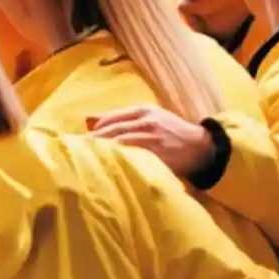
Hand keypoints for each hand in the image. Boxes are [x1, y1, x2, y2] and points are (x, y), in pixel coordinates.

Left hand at [87, 105, 214, 177]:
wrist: (203, 147)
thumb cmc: (172, 133)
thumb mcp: (148, 118)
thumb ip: (119, 118)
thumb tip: (87, 121)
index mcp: (143, 111)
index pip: (109, 119)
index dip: (92, 131)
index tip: (77, 142)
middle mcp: (145, 121)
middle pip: (110, 130)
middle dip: (92, 142)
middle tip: (75, 154)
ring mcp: (151, 137)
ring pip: (118, 142)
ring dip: (101, 151)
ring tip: (85, 162)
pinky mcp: (157, 153)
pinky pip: (132, 156)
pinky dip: (118, 160)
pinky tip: (107, 167)